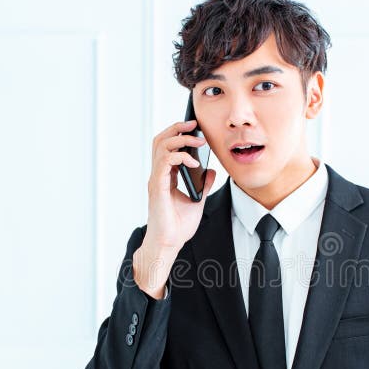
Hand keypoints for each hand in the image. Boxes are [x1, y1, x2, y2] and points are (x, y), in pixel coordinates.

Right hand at [145, 118, 216, 251]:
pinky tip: (194, 161)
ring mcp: (156, 180)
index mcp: (166, 177)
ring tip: (197, 141)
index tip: (195, 128)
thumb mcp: (197, 201)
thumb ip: (204, 185)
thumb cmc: (178, 227)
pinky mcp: (157, 186)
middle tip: (193, 124)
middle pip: (161, 141)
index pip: (167, 147)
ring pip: (161, 146)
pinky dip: (180, 157)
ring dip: (180, 139)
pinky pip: (165, 162)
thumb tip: (212, 171)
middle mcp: (158, 175)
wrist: (168, 244)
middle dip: (177, 128)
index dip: (179, 134)